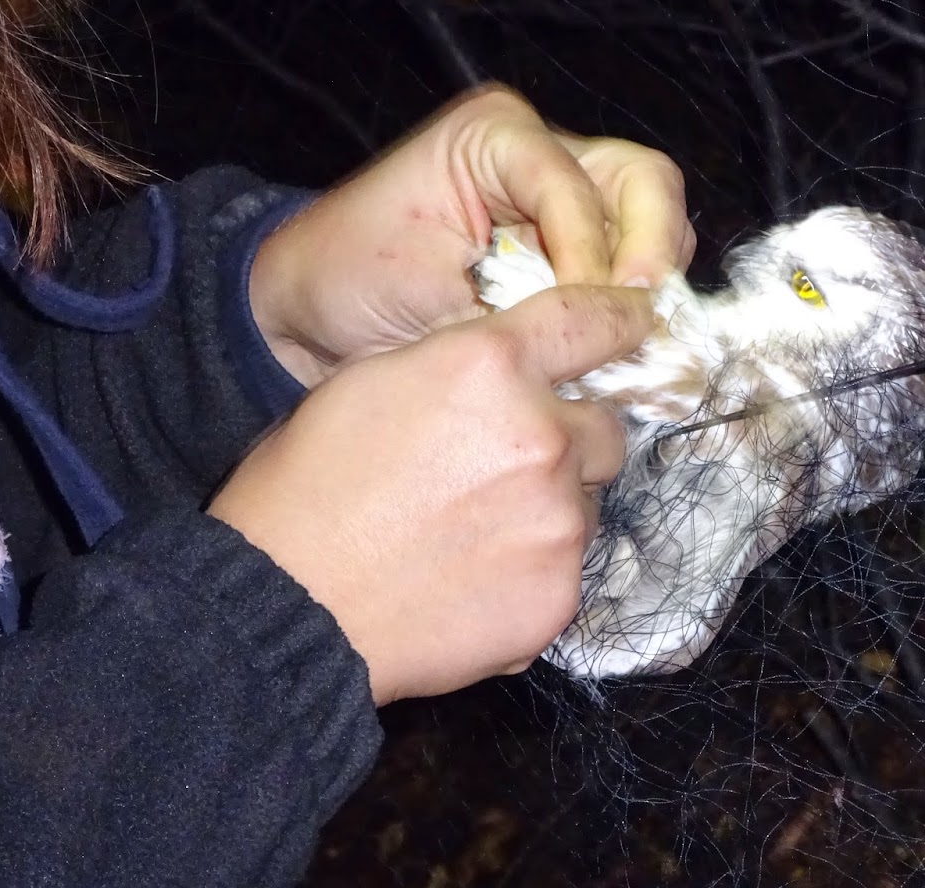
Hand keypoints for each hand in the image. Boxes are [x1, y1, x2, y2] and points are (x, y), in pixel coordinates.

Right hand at [207, 283, 652, 703]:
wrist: (288, 606)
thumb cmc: (307, 486)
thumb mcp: (372, 381)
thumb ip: (459, 362)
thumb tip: (506, 364)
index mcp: (491, 366)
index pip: (593, 320)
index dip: (620, 318)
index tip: (637, 322)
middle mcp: (542, 435)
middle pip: (605, 426)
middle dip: (570, 439)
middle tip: (507, 467)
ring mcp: (558, 520)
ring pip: (587, 500)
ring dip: (552, 506)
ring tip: (476, 533)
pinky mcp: (560, 593)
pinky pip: (568, 567)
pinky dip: (534, 570)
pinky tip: (473, 580)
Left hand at [249, 85, 694, 387]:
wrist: (312, 310)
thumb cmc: (347, 284)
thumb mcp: (430, 294)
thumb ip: (523, 308)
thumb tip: (605, 332)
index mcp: (492, 134)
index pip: (575, 186)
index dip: (591, 255)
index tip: (588, 315)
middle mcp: (538, 147)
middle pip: (642, 181)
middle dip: (649, 252)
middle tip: (636, 318)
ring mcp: (561, 189)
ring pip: (652, 216)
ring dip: (646, 279)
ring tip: (624, 335)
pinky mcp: (572, 237)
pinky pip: (629, 258)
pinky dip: (629, 299)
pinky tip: (612, 340)